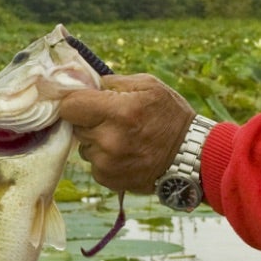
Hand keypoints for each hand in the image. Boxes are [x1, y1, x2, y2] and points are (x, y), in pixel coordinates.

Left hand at [51, 73, 195, 194]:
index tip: (85, 102)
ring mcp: (107, 163)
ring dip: (97, 141)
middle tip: (112, 120)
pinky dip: (104, 159)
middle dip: (89, 120)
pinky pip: (93, 164)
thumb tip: (86, 82)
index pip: (70, 106)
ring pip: (84, 147)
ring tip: (123, 138)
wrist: (190, 156)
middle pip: (76, 126)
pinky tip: (125, 154)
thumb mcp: (149, 85)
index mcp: (118, 112)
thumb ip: (113, 81)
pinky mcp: (108, 179)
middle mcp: (109, 140)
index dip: (75, 102)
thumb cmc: (170, 115)